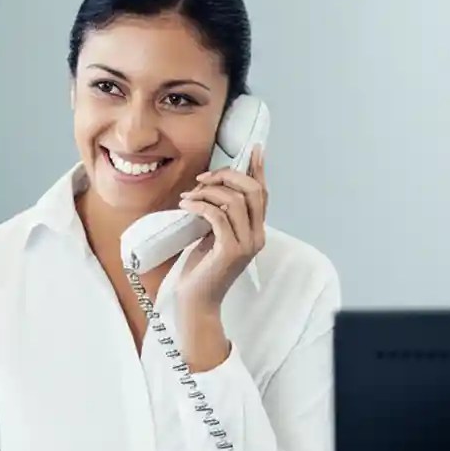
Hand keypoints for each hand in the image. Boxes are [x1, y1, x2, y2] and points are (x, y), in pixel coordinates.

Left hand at [175, 146, 268, 315]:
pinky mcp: (230, 251)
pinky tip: (186, 205)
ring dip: (209, 191)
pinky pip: (217, 216)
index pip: (263, 194)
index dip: (259, 170)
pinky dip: (200, 205)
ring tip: (189, 196)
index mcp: (256, 231)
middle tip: (202, 179)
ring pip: (235, 200)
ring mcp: (246, 244)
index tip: (255, 149)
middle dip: (227, 176)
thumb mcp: (212, 236)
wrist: (197, 301)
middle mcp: (257, 236)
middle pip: (252, 190)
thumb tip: (212, 189)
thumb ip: (220, 216)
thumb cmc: (201, 270)